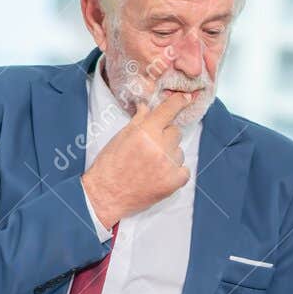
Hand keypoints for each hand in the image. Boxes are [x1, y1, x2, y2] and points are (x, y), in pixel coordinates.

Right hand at [81, 91, 189, 226]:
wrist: (106, 195)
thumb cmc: (110, 165)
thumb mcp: (120, 137)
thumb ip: (138, 120)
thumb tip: (147, 106)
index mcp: (145, 132)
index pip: (169, 110)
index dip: (179, 102)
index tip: (186, 98)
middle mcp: (160, 146)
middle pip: (175, 131)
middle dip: (165, 136)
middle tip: (151, 147)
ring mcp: (169, 165)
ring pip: (179, 151)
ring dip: (170, 155)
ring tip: (152, 165)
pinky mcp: (174, 182)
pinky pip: (184, 170)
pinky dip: (175, 172)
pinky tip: (160, 175)